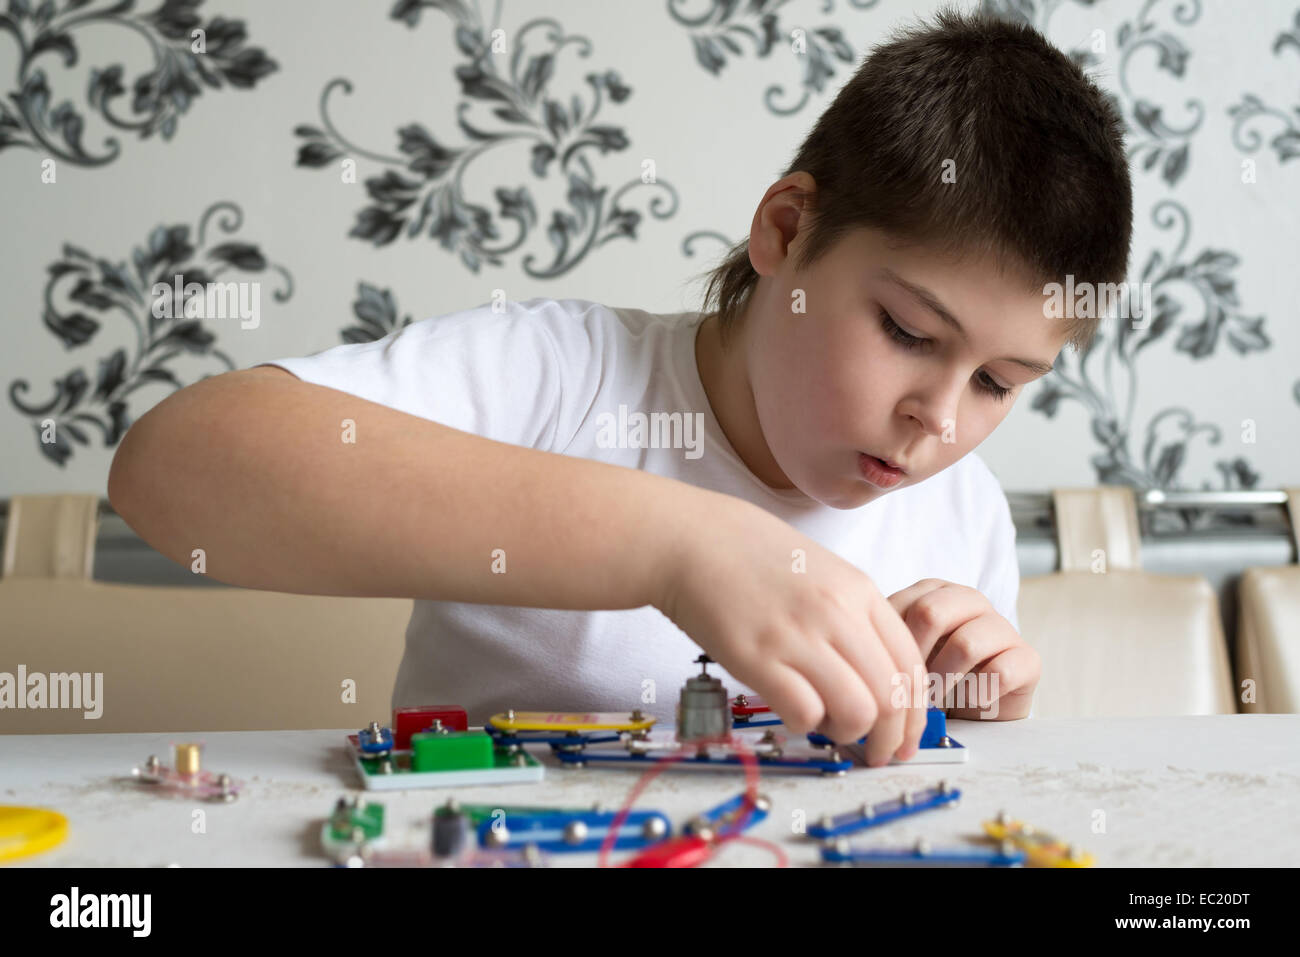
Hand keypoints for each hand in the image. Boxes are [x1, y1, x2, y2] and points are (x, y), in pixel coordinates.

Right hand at [656, 494, 927, 763]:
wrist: (689, 539)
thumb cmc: (749, 553)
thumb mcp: (820, 570)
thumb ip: (851, 615)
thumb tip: (873, 674)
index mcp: (858, 591)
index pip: (911, 666)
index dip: (914, 714)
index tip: (904, 737)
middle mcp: (837, 613)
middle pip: (891, 696)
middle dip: (888, 738)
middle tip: (873, 752)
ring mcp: (797, 635)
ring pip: (857, 711)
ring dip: (848, 733)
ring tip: (828, 727)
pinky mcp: (756, 657)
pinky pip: (804, 713)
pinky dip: (806, 725)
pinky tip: (793, 711)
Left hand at [886, 579, 1038, 719]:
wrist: (971, 708)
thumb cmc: (931, 674)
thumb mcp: (902, 651)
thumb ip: (884, 640)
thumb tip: (865, 655)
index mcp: (935, 591)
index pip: (901, 603)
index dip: (888, 642)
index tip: (884, 671)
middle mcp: (970, 600)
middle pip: (931, 613)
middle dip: (914, 657)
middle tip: (907, 687)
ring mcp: (1001, 626)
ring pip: (965, 644)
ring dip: (943, 680)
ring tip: (934, 700)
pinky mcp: (1027, 659)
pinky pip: (1001, 672)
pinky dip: (977, 694)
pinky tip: (967, 701)